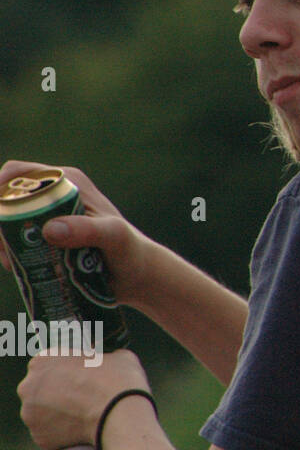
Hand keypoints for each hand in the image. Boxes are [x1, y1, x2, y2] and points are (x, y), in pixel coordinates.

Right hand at [0, 161, 150, 307]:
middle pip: (7, 200)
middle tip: (4, 250)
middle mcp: (55, 195)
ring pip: (7, 223)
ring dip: (2, 242)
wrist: (137, 276)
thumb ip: (88, 231)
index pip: (20, 173)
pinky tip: (17, 269)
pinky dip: (9, 254)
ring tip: (11, 264)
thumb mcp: (113, 237)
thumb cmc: (130, 250)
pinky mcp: (46, 238)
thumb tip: (50, 230)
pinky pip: (15, 242)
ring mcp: (48, 217)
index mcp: (68, 182)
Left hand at [17, 347, 150, 449]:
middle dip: (57, 392)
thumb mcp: (115, 356)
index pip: (49, 363)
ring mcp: (30, 414)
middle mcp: (29, 386)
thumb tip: (103, 361)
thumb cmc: (119, 381)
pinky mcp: (39, 437)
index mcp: (43, 360)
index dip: (67, 370)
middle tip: (83, 396)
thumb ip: (99, 357)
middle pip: (40, 388)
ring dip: (57, 413)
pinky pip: (49, 433)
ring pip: (42, 412)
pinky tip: (82, 428)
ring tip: (84, 414)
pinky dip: (62, 432)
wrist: (120, 415)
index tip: (81, 376)